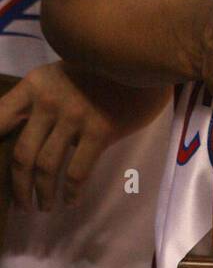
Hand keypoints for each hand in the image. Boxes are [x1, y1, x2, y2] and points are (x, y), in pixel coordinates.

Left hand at [0, 62, 169, 211]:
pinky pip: (77, 172)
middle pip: (22, 154)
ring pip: (47, 167)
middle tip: (21, 204)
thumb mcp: (59, 77)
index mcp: (35, 85)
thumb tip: (15, 140)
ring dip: (42, 194)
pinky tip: (71, 200)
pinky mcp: (100, 129)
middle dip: (18, 187)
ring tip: (44, 206)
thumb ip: (37, 102)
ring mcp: (75, 115)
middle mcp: (49, 100)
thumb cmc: (97, 73)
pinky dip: (71, 192)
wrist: (141, 61)